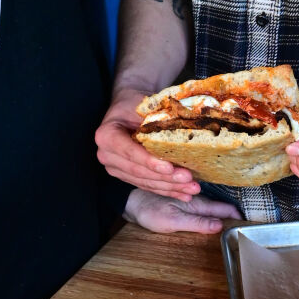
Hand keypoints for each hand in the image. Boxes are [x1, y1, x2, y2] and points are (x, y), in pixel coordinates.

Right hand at [95, 84, 201, 201]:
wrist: (127, 108)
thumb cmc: (135, 104)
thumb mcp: (143, 104)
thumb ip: (156, 118)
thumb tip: (184, 126)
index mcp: (106, 135)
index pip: (129, 151)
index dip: (149, 161)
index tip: (169, 168)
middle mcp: (106, 155)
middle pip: (138, 171)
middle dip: (165, 178)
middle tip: (188, 179)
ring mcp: (115, 168)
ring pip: (144, 182)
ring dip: (170, 187)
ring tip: (191, 188)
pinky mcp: (125, 176)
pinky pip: (147, 186)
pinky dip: (166, 190)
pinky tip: (184, 194)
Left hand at [125, 187, 238, 233]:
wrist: (132, 200)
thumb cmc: (150, 210)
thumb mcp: (173, 221)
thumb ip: (197, 223)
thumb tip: (220, 226)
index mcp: (198, 204)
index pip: (226, 210)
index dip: (239, 218)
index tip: (251, 228)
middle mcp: (198, 200)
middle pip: (222, 209)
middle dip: (235, 218)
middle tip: (247, 231)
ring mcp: (191, 201)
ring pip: (214, 208)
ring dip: (225, 216)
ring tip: (235, 228)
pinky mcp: (184, 203)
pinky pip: (204, 209)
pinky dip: (213, 215)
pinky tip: (214, 222)